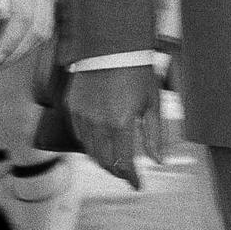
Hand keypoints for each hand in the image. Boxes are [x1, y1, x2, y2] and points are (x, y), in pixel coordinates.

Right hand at [62, 62, 165, 189]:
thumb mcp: (152, 103)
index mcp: (120, 124)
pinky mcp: (71, 106)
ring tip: (114, 161)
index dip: (131, 178)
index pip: (123, 163)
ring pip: (89, 150)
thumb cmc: (137, 71)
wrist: (111, 44)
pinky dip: (88, 143)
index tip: (138, 185)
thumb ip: (154, 135)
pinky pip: (78, 134)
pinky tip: (98, 143)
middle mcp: (97, 123)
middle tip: (127, 175)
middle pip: (104, 161)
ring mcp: (81, 115)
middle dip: (117, 171)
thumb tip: (158, 161)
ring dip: (102, 159)